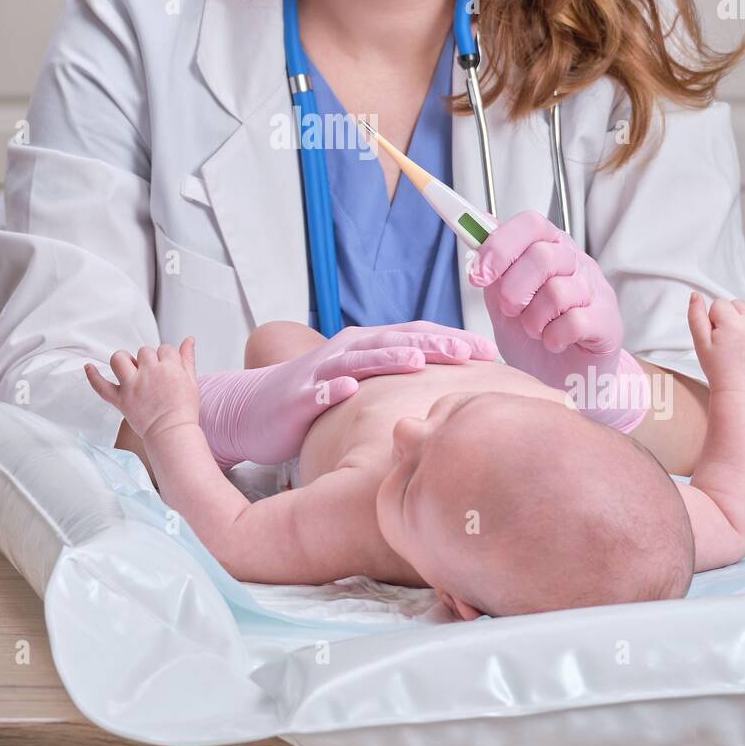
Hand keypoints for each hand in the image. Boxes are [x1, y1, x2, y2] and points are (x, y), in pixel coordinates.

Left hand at [85, 337, 198, 444]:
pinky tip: (88, 366)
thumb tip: (189, 339)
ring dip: (124, 360)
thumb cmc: (184, 410)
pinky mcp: (121, 400)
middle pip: (144, 351)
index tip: (169, 369)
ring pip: (120, 358)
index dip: (167, 358)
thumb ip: (187, 358)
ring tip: (132, 369)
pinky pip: (101, 386)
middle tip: (155, 377)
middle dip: (149, 360)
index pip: (165, 348)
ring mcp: (133, 386)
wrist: (172, 433)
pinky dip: (93, 376)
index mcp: (169, 367)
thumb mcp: (191, 380)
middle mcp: (149, 373)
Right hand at [197, 320, 499, 467]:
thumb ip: (399, 379)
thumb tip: (453, 390)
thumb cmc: (314, 397)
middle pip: (395, 341)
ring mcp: (320, 371)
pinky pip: (313, 391)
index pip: (417, 337)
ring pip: (358, 360)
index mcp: (368, 347)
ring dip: (387, 357)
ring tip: (417, 360)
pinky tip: (344, 390)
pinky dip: (329, 388)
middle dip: (433, 344)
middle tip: (469, 350)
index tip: (491, 352)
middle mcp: (347, 350)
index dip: (453, 341)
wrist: (252, 408)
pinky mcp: (295, 396)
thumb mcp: (364, 384)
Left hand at [468, 211, 622, 385]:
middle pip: (543, 256)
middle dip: (514, 290)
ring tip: (535, 331)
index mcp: (549, 248)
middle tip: (511, 311)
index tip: (478, 276)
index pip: (531, 224)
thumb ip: (492, 269)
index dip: (500, 246)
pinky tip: (553, 342)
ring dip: (533, 320)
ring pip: (557, 291)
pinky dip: (554, 337)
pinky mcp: (608, 322)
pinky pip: (575, 322)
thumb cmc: (534, 335)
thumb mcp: (501, 300)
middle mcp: (576, 263)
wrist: (560, 378)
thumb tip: (476, 224)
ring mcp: (596, 291)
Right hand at [687, 294, 744, 394]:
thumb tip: (695, 295)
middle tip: (727, 335)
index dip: (713, 317)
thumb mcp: (699, 342)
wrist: (739, 390)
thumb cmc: (718, 369)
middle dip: (730, 315)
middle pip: (739, 303)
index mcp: (732, 324)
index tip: (715, 334)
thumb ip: (695, 316)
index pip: (719, 304)